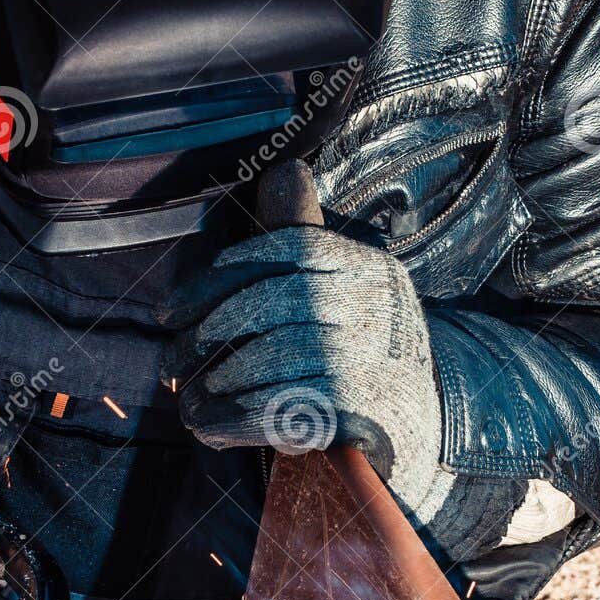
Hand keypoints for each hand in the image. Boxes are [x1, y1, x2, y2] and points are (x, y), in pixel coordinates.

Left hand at [160, 161, 447, 525]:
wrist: (427, 426)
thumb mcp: (351, 291)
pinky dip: (236, 421)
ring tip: (192, 401)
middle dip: (206, 334)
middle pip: (269, 303)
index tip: (172, 309)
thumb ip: (308, 245)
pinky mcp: (361, 410)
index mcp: (367, 268)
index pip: (288, 248)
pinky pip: (282, 408)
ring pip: (271, 358)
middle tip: (172, 364)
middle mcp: (373, 304)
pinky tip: (212, 428)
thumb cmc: (367, 354)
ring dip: (218, 383)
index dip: (218, 275)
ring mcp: (370, 358)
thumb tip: (283, 171)